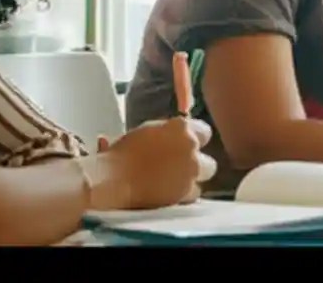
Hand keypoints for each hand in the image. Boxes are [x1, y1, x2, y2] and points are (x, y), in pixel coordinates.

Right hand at [90, 117, 217, 209]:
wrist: (113, 179)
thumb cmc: (122, 152)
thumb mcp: (147, 132)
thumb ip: (168, 133)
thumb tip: (174, 136)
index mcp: (181, 128)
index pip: (205, 132)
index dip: (196, 141)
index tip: (187, 146)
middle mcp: (191, 148)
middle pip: (208, 160)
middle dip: (198, 164)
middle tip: (181, 168)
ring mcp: (190, 171)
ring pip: (204, 178)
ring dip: (193, 180)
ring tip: (175, 183)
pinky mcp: (185, 192)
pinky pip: (193, 194)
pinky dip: (185, 195)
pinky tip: (171, 194)